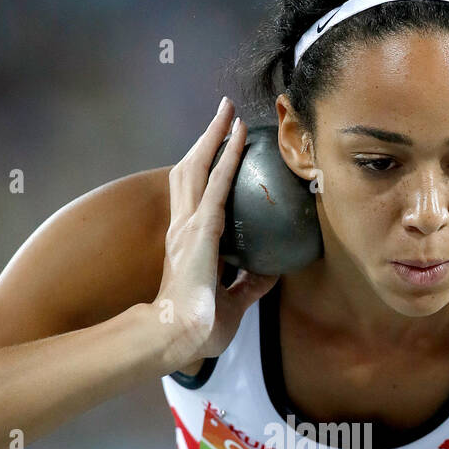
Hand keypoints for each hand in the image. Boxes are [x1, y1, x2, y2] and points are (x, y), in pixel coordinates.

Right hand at [156, 98, 277, 365]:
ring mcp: (189, 226)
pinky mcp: (201, 230)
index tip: (219, 150)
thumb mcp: (233, 302)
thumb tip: (271, 271)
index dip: (205, 170)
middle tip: (223, 115)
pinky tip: (237, 136)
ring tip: (229, 113)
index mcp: (186, 245)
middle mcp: (182, 228)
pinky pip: (217, 183)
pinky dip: (227, 156)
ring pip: (198, 167)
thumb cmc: (198, 327)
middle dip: (206, 140)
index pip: (194, 197)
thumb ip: (250, 284)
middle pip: (190, 171)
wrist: (176, 336)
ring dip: (214, 137)